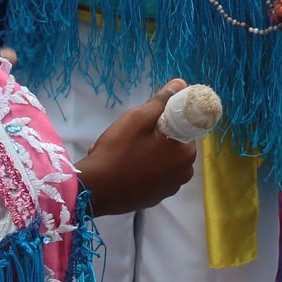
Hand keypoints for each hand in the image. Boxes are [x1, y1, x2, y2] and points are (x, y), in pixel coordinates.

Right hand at [78, 78, 198, 216]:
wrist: (95, 189)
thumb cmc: (118, 151)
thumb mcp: (139, 118)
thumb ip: (162, 101)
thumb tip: (181, 84)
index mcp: (186, 153)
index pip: (184, 126)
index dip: (166, 119)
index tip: (147, 120)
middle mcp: (184, 173)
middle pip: (172, 143)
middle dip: (152, 136)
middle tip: (128, 135)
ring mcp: (170, 188)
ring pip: (160, 159)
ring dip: (144, 152)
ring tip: (120, 151)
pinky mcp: (155, 198)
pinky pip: (151, 175)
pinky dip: (140, 169)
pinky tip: (120, 166)